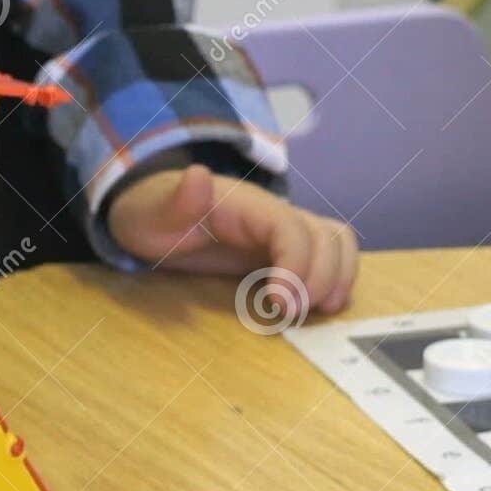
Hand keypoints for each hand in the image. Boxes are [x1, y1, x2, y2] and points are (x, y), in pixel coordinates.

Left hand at [107, 164, 358, 315]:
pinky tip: (320, 306)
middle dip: (320, 279)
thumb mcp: (152, 214)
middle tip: (291, 314)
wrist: (155, 214)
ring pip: (337, 243)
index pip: (290, 227)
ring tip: (318, 311)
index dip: (297, 265)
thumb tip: (196, 176)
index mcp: (247, 206)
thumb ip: (175, 203)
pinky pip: (330, 257)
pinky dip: (336, 280)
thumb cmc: (153, 217)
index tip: (280, 303)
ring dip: (338, 278)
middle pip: (325, 236)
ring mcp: (285, 231)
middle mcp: (275, 215)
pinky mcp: (287, 251)